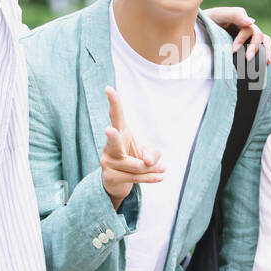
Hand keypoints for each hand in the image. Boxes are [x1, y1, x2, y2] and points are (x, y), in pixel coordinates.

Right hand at [100, 86, 163, 208]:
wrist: (120, 182)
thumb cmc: (135, 160)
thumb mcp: (149, 153)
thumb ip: (153, 153)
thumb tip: (147, 161)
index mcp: (120, 133)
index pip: (115, 115)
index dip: (113, 102)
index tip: (108, 88)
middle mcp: (109, 146)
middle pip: (113, 142)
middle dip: (113, 137)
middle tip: (110, 130)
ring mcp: (107, 162)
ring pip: (136, 166)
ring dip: (152, 169)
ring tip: (163, 169)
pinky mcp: (110, 176)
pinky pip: (135, 177)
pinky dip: (151, 177)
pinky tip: (160, 177)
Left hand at [204, 6, 270, 63]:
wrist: (199, 29)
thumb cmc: (208, 21)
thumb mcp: (218, 15)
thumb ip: (234, 15)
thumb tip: (252, 21)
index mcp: (241, 20)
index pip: (248, 30)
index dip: (242, 40)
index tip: (233, 51)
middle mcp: (247, 28)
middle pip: (259, 36)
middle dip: (256, 48)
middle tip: (249, 59)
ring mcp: (248, 37)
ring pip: (264, 41)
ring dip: (268, 50)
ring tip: (268, 62)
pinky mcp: (247, 45)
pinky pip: (262, 47)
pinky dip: (269, 52)